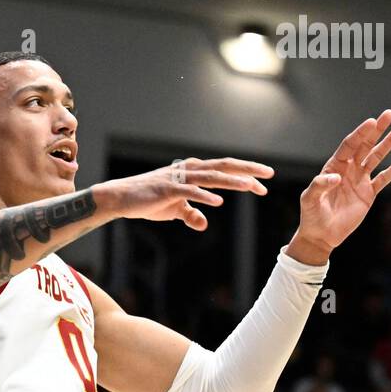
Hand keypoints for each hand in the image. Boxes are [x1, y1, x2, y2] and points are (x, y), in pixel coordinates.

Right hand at [99, 157, 273, 230]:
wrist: (120, 199)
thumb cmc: (148, 201)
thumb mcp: (174, 210)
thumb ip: (191, 214)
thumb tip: (204, 224)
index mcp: (193, 172)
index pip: (225, 170)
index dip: (245, 175)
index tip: (264, 184)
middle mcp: (189, 170)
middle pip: (224, 167)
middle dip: (248, 170)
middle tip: (269, 174)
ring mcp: (178, 178)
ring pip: (211, 177)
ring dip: (232, 181)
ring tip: (251, 186)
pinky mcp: (166, 189)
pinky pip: (189, 192)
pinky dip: (204, 196)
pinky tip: (219, 202)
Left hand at [287, 110, 390, 264]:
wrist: (321, 234)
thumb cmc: (312, 215)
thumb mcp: (310, 199)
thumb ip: (320, 186)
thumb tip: (336, 177)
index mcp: (334, 166)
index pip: (349, 145)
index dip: (360, 134)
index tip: (371, 122)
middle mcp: (348, 169)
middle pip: (365, 145)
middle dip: (377, 130)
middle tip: (389, 114)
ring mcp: (360, 180)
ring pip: (377, 158)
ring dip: (388, 144)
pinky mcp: (368, 194)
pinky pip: (383, 179)